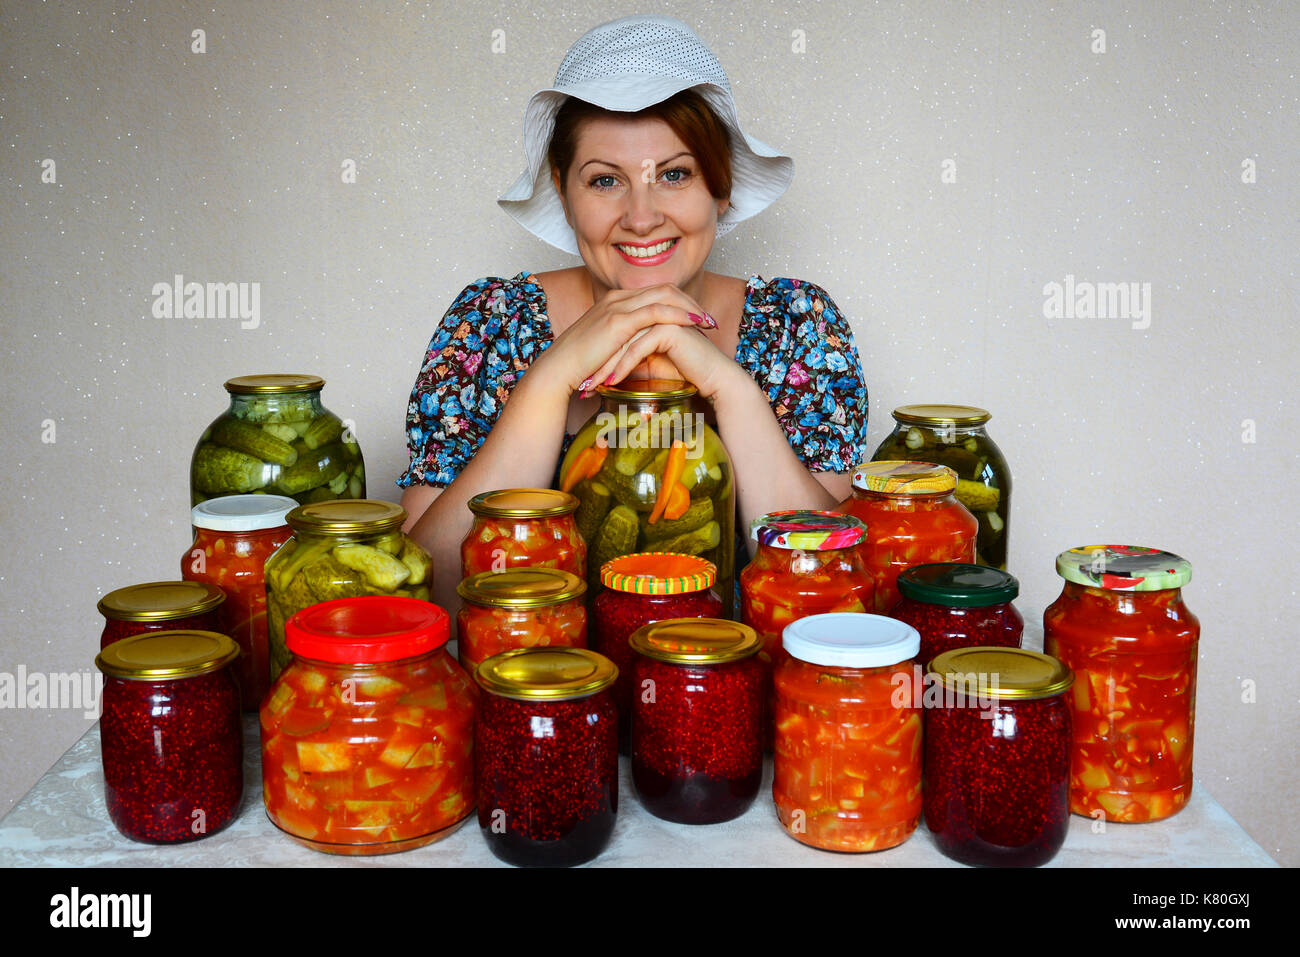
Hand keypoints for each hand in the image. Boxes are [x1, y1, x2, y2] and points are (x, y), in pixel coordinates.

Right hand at [529, 283, 716, 395]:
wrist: (558, 370)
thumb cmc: (579, 366)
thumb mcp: (606, 348)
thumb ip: (624, 342)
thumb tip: (641, 352)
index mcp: (614, 301)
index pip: (654, 292)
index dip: (679, 302)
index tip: (696, 318)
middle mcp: (616, 298)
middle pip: (664, 288)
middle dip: (690, 301)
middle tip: (708, 318)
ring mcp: (617, 306)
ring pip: (664, 295)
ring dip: (690, 307)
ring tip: (708, 322)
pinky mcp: (619, 321)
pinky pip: (657, 311)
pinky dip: (679, 315)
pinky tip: (695, 323)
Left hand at [586, 319, 744, 404]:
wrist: (714, 378)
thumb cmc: (686, 371)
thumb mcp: (651, 363)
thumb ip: (632, 357)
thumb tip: (606, 371)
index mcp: (649, 313)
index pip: (615, 333)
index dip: (599, 356)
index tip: (585, 378)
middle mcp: (654, 310)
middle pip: (616, 335)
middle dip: (597, 361)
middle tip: (582, 383)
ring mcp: (662, 317)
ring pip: (623, 341)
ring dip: (606, 365)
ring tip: (592, 385)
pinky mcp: (668, 328)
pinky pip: (638, 348)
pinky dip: (623, 366)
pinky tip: (613, 383)